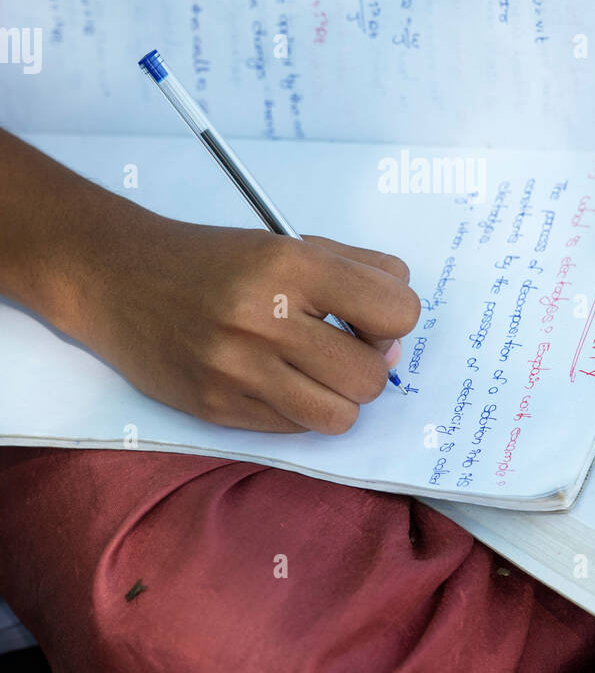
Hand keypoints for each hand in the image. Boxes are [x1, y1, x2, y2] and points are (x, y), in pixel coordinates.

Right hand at [81, 211, 420, 433]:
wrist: (118, 279)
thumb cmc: (213, 260)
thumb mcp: (288, 242)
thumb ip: (357, 272)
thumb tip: (398, 332)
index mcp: (290, 265)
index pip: (394, 312)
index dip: (392, 319)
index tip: (367, 317)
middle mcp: (264, 318)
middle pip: (370, 376)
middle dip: (367, 365)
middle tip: (340, 347)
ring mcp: (237, 370)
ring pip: (339, 416)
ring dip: (337, 398)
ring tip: (313, 372)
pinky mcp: (217, 408)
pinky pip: (293, 430)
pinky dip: (297, 410)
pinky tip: (274, 380)